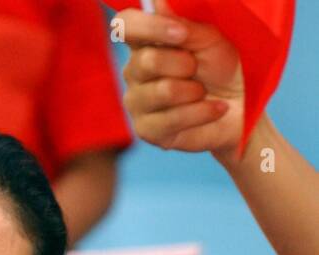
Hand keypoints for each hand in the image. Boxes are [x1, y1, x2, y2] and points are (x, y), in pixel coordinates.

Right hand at [118, 0, 244, 158]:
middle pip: (146, 61)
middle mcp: (134, 71)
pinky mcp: (147, 130)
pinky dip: (202, 112)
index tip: (180, 32)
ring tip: (205, 92)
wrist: (240, 107)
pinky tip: (214, 110)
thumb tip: (158, 1)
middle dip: (184, 64)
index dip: (149, 27)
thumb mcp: (210, 39)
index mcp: (145, 43)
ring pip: (162, 91)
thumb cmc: (222, 67)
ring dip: (195, 91)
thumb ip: (185, 22)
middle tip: (198, 69)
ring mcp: (137, 102)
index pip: (125, 25)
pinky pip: (172, 119)